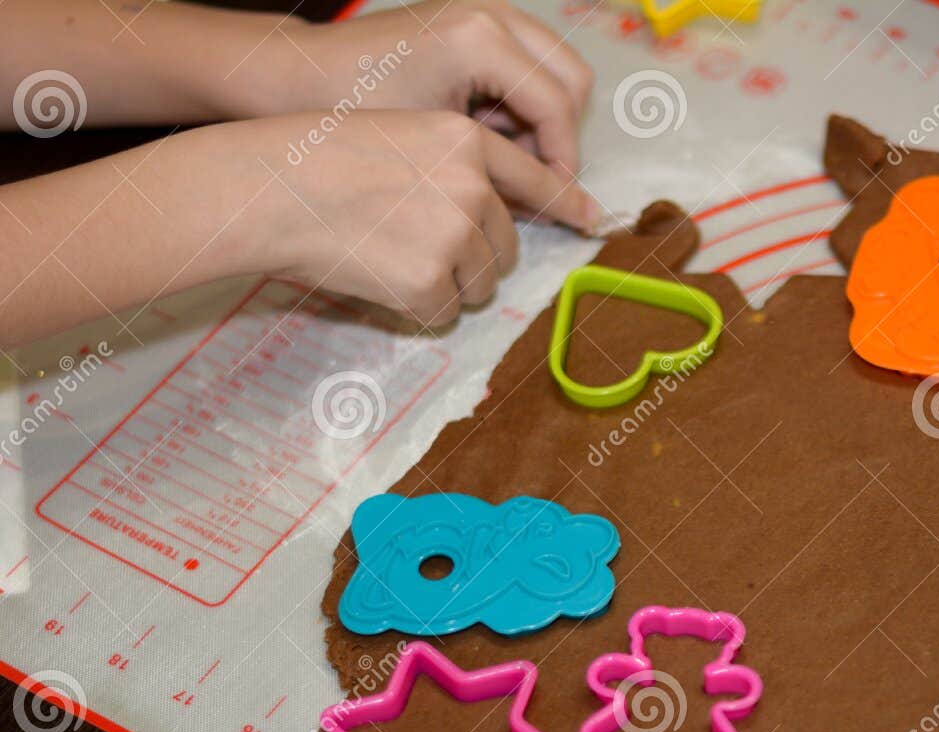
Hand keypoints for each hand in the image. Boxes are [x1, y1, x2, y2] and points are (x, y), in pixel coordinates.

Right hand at [242, 109, 592, 326]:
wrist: (266, 188)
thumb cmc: (319, 159)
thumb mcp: (401, 132)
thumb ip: (456, 165)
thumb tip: (496, 214)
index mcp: (465, 141)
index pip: (536, 180)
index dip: (566, 204)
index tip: (592, 219)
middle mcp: (471, 186)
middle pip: (505, 246)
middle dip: (473, 255)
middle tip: (414, 242)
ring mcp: (453, 236)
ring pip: (479, 283)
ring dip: (445, 282)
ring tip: (389, 253)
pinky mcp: (429, 283)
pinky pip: (445, 312)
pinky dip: (417, 307)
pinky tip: (378, 276)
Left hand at [289, 1, 594, 177]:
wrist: (298, 75)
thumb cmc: (354, 113)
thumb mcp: (433, 148)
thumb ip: (502, 169)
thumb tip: (555, 200)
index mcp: (478, 38)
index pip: (555, 104)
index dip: (563, 160)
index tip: (555, 202)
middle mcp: (490, 12)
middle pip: (572, 78)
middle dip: (560, 134)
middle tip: (535, 177)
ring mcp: (486, 9)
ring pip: (557, 71)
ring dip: (543, 120)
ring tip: (502, 155)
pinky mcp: (477, 19)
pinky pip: (530, 65)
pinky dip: (523, 105)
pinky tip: (486, 134)